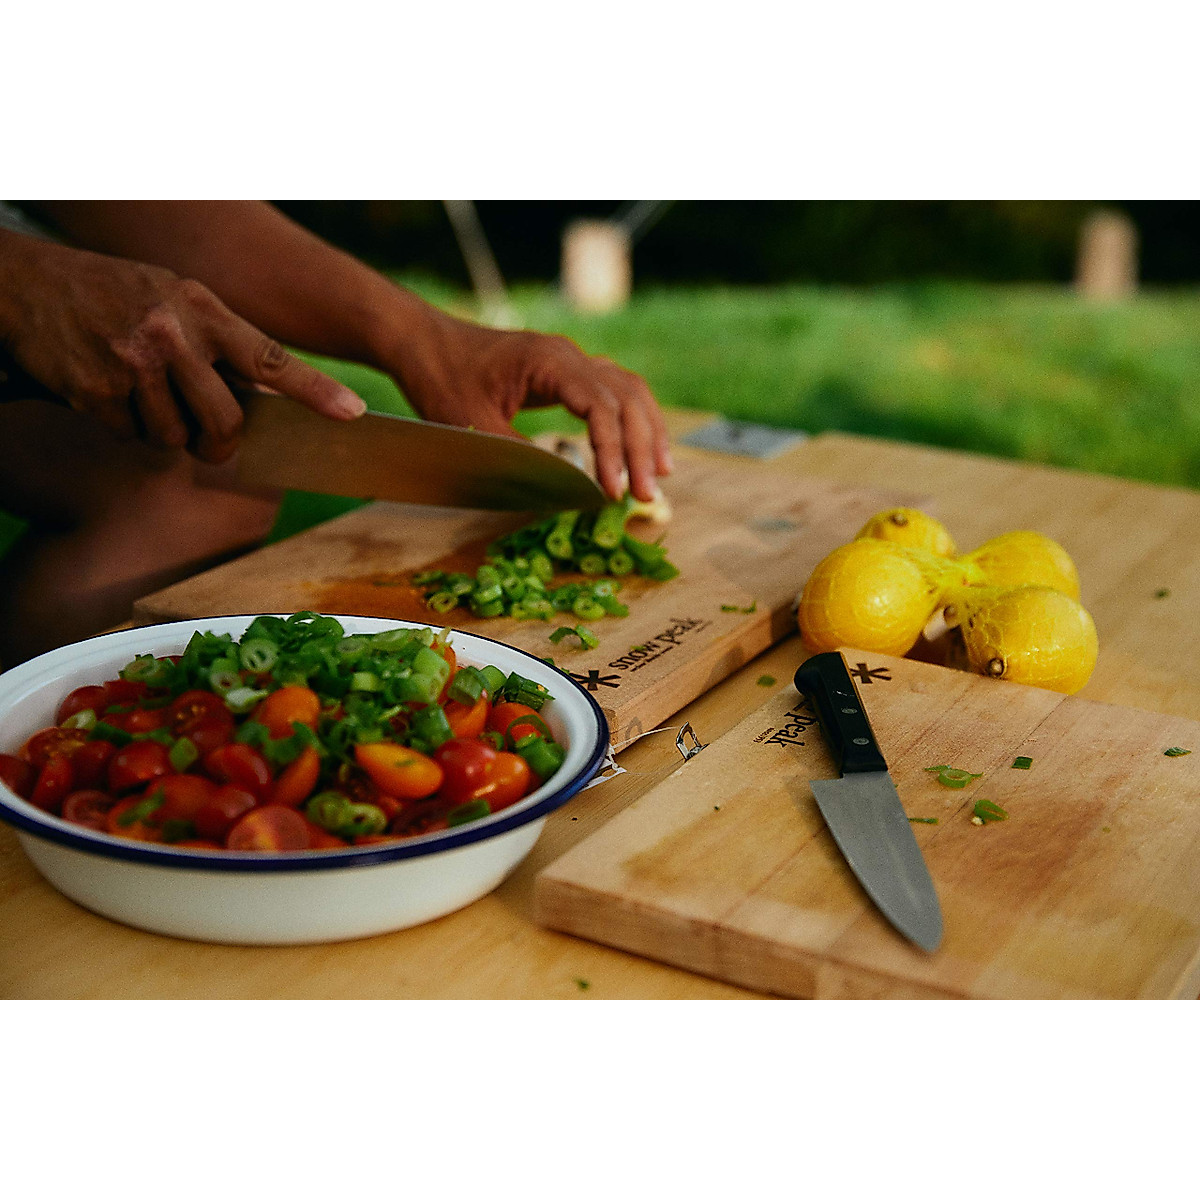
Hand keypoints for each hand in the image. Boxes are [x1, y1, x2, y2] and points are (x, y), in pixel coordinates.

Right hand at [0, 232, 365, 462]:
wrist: (27, 283)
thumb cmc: (114, 293)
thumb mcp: (175, 298)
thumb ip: (220, 341)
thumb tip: (267, 395)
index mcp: (203, 309)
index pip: (272, 357)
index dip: (315, 390)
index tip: (353, 413)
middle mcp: (174, 334)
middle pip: (226, 420)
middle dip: (221, 443)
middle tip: (210, 443)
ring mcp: (134, 362)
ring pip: (174, 436)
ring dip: (161, 430)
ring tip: (139, 391)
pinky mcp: (97, 389)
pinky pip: (128, 434)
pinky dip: (120, 424)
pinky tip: (104, 389)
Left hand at [388, 309, 671, 500]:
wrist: (422, 342)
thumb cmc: (440, 381)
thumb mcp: (471, 426)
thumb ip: (516, 457)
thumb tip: (561, 491)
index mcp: (548, 362)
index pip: (600, 405)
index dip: (612, 452)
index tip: (612, 492)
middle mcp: (568, 356)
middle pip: (625, 397)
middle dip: (639, 448)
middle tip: (645, 495)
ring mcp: (570, 361)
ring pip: (628, 391)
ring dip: (647, 432)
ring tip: (659, 474)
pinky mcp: (566, 373)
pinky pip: (614, 391)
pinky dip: (631, 421)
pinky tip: (640, 448)